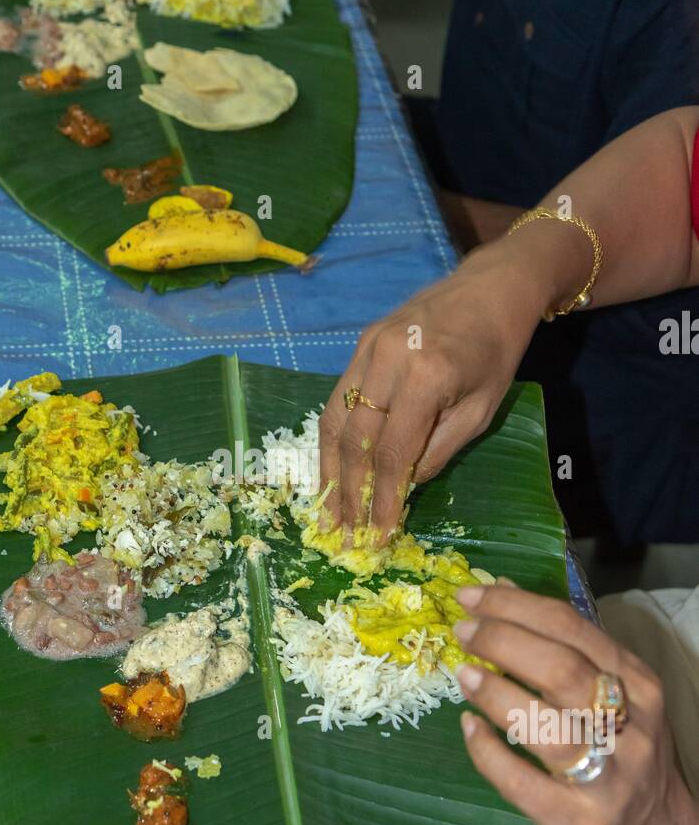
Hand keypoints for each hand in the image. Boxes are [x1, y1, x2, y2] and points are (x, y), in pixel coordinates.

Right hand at [318, 249, 549, 538]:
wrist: (491, 288)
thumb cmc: (496, 352)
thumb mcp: (480, 411)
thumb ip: (438, 451)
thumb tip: (401, 487)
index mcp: (427, 377)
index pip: (394, 453)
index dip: (382, 499)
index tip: (377, 536)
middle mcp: (388, 360)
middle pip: (356, 441)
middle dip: (349, 494)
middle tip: (344, 533)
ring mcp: (368, 348)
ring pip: (335, 421)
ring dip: (329, 471)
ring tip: (328, 511)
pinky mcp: (360, 343)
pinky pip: (337, 399)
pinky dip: (332, 440)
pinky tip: (331, 469)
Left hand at [453, 584, 698, 824]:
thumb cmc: (621, 755)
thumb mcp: (613, 696)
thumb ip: (564, 648)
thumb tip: (500, 591)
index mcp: (637, 683)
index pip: (572, 628)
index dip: (515, 606)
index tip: (471, 595)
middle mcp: (629, 726)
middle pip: (560, 668)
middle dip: (502, 641)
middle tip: (463, 632)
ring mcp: (608, 777)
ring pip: (545, 724)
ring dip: (495, 693)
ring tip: (463, 674)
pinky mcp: (581, 821)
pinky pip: (523, 782)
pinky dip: (488, 752)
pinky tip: (469, 728)